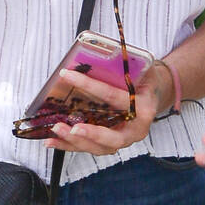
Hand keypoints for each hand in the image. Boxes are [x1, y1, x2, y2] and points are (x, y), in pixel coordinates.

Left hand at [43, 64, 170, 156]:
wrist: (153, 96)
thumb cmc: (144, 81)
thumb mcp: (141, 69)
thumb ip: (123, 66)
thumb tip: (90, 56)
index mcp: (144, 108)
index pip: (115, 97)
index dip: (91, 86)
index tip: (67, 75)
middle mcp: (135, 129)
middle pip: (113, 139)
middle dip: (92, 134)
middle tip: (73, 128)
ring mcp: (123, 139)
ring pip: (99, 148)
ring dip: (75, 142)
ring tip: (57, 130)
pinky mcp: (109, 143)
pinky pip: (88, 147)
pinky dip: (68, 146)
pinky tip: (51, 140)